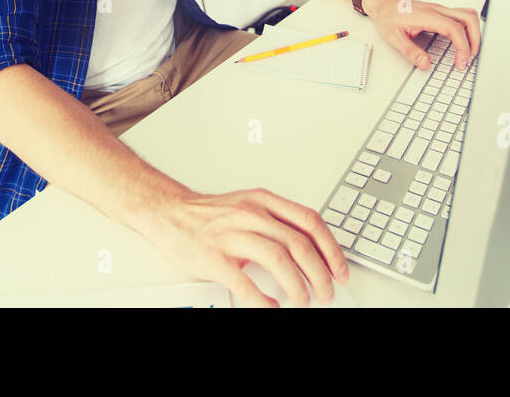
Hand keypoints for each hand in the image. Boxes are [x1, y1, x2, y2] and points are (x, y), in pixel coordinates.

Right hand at [142, 188, 349, 307]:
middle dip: (319, 273)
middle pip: (298, 244)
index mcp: (263, 201)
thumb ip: (277, 222)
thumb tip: (311, 252)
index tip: (340, 270)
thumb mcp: (249, 205)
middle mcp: (250, 214)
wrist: (169, 213)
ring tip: (302, 301)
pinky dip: (262, 300)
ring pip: (279, 260)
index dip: (331, 248)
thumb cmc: (210, 215)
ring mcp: (232, 235)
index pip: (309, 222)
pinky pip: (245, 283)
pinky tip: (270, 307)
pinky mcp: (213, 257)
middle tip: (325, 292)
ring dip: (297, 287)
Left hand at [362, 0, 481, 70]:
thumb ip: (411, 52)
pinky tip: (463, 43)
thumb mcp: (394, 37)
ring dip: (474, 33)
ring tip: (470, 52)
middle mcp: (437, 10)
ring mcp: (440, 10)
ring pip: (468, 15)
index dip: (462, 47)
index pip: (455, 29)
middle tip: (470, 58)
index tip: (461, 62)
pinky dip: (468, 30)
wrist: (383, 3)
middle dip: (475, 39)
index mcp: (427, 15)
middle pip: (469, 18)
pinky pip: (462, 18)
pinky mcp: (441, 12)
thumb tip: (425, 63)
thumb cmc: (387, 16)